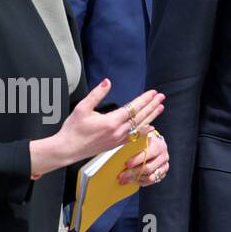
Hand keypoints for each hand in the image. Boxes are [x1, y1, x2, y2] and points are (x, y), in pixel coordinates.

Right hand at [30, 80, 164, 174]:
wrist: (68, 149)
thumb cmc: (73, 129)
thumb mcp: (82, 108)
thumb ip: (96, 94)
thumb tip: (107, 82)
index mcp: (111, 122)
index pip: (133, 108)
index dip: (144, 99)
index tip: (153, 93)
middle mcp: (118, 132)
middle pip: (140, 117)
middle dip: (152, 106)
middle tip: (161, 97)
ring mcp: (118, 139)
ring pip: (140, 127)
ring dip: (151, 116)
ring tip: (160, 108)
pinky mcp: (116, 144)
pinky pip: (135, 136)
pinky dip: (144, 130)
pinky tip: (150, 126)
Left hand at [119, 131, 169, 185]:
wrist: (154, 143)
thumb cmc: (143, 141)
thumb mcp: (139, 137)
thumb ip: (134, 139)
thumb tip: (123, 141)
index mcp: (158, 145)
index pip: (147, 155)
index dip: (136, 160)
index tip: (126, 164)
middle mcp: (163, 156)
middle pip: (148, 168)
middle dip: (133, 173)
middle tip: (121, 176)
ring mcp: (164, 165)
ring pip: (151, 177)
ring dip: (136, 179)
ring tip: (125, 180)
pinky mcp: (163, 172)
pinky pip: (153, 181)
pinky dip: (143, 182)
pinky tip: (134, 180)